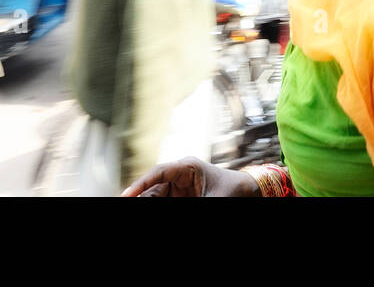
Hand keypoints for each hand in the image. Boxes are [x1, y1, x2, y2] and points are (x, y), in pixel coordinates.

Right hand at [121, 157, 259, 196]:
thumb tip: (169, 200)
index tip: (126, 195)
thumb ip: (194, 204)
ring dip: (146, 201)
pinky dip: (155, 205)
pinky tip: (144, 205)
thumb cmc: (233, 190)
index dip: (140, 183)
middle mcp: (179, 175)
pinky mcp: (180, 198)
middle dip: (140, 196)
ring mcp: (179, 188)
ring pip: (155, 197)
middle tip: (125, 201)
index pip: (158, 172)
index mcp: (187, 167)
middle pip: (153, 189)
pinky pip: (163, 201)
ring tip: (132, 202)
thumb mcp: (213, 199)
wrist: (247, 192)